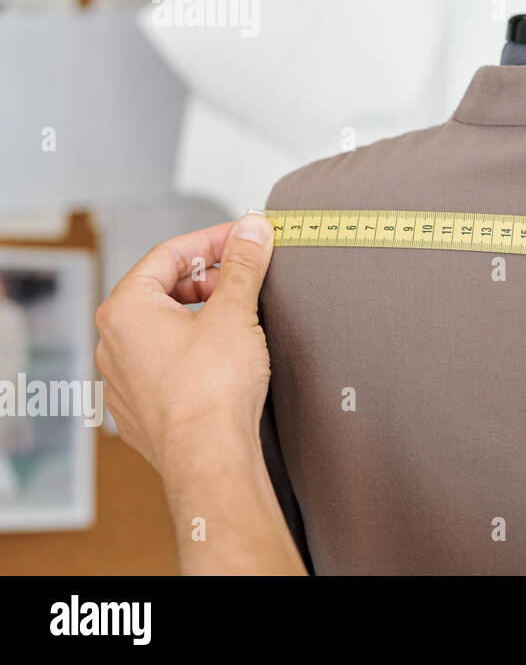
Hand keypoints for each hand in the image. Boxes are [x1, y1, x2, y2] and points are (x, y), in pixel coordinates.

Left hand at [94, 214, 273, 473]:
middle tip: (246, 275)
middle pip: (163, 289)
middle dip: (208, 278)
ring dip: (201, 314)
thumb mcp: (234, 311)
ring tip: (239, 317)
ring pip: (163, 328)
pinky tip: (223, 357)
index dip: (212, 240)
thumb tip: (250, 230)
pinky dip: (193, 349)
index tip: (243, 237)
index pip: (169, 253)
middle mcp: (114, 342)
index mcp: (126, 309)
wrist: (209, 456)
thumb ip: (242, 264)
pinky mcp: (141, 407)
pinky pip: (165, 363)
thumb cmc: (211, 392)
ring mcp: (123, 378)